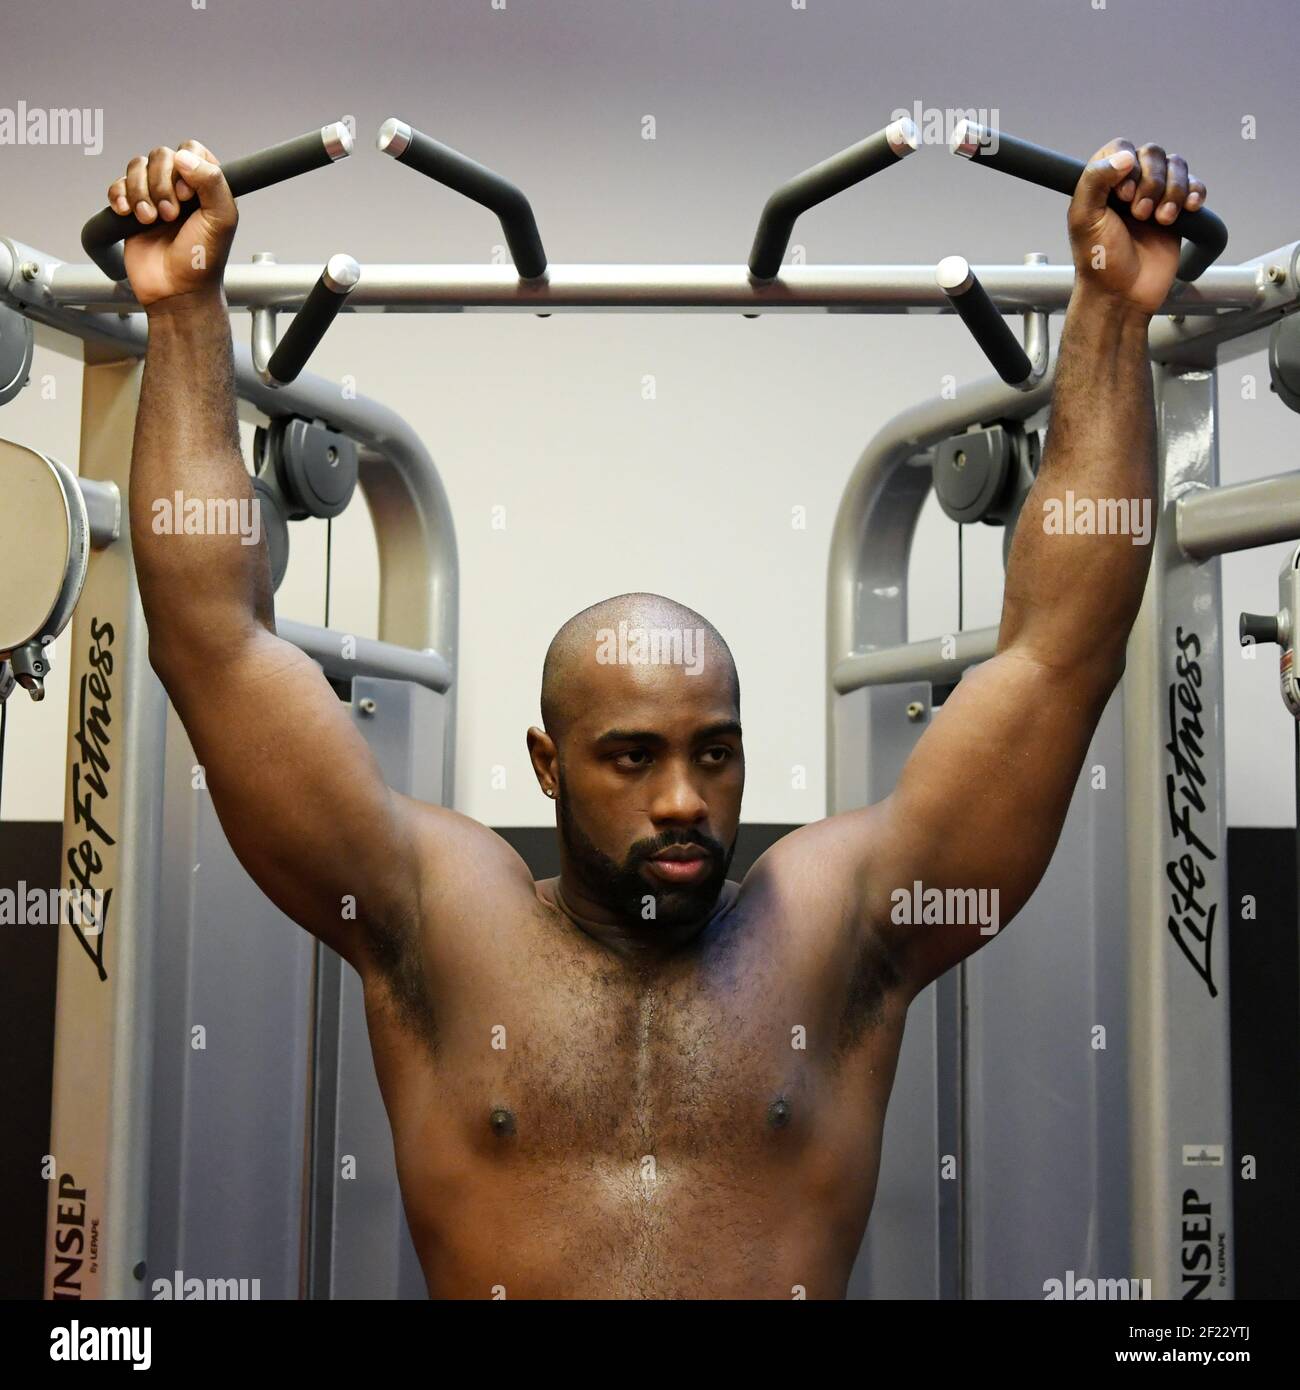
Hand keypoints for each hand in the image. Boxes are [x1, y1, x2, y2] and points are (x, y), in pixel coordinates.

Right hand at [106, 140, 237, 308]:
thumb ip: (212, 182)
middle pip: (160, 155)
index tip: (188, 195)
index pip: (191, 150)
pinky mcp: (132, 209)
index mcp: (206, 187)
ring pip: (136, 167)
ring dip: (140, 193)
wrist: (176, 292)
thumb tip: (184, 156)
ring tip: (150, 221)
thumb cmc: (203, 262)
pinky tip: (128, 215)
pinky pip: (117, 185)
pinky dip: (120, 196)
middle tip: (170, 215)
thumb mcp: (221, 220)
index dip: (185, 166)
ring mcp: (155, 197)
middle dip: (161, 184)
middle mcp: (180, 188)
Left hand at [1067, 139, 1207, 316]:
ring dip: (1173, 191)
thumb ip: (1094, 181)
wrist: (1123, 295)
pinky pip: (1195, 185)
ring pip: (1177, 166)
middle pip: (1154, 153)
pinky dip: (1195, 192)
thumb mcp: (1084, 220)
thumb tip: (1125, 156)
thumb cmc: (1099, 262)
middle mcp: (1129, 185)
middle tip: (1140, 215)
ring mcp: (1155, 196)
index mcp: (1102, 184)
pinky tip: (1189, 209)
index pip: (1121, 148)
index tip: (1123, 196)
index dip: (1128, 166)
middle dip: (1152, 182)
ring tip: (1161, 220)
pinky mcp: (1177, 211)